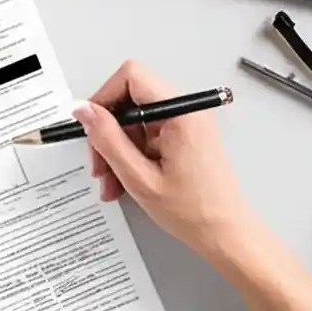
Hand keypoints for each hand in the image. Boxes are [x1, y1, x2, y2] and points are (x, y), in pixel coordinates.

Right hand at [72, 61, 252, 256]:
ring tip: (111, 182)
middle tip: (99, 164)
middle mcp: (187, 111)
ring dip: (117, 150)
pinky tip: (124, 181)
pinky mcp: (183, 137)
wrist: (225, 233)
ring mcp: (186, 124)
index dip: (104, 98)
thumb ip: (108, 141)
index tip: (90, 124)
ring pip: (135, 122)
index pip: (132, 77)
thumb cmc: (195, 211)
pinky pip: (147, 137)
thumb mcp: (139, 178)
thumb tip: (86, 112)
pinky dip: (131, 156)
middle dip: (108, 133)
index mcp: (181, 113)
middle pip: (131, 101)